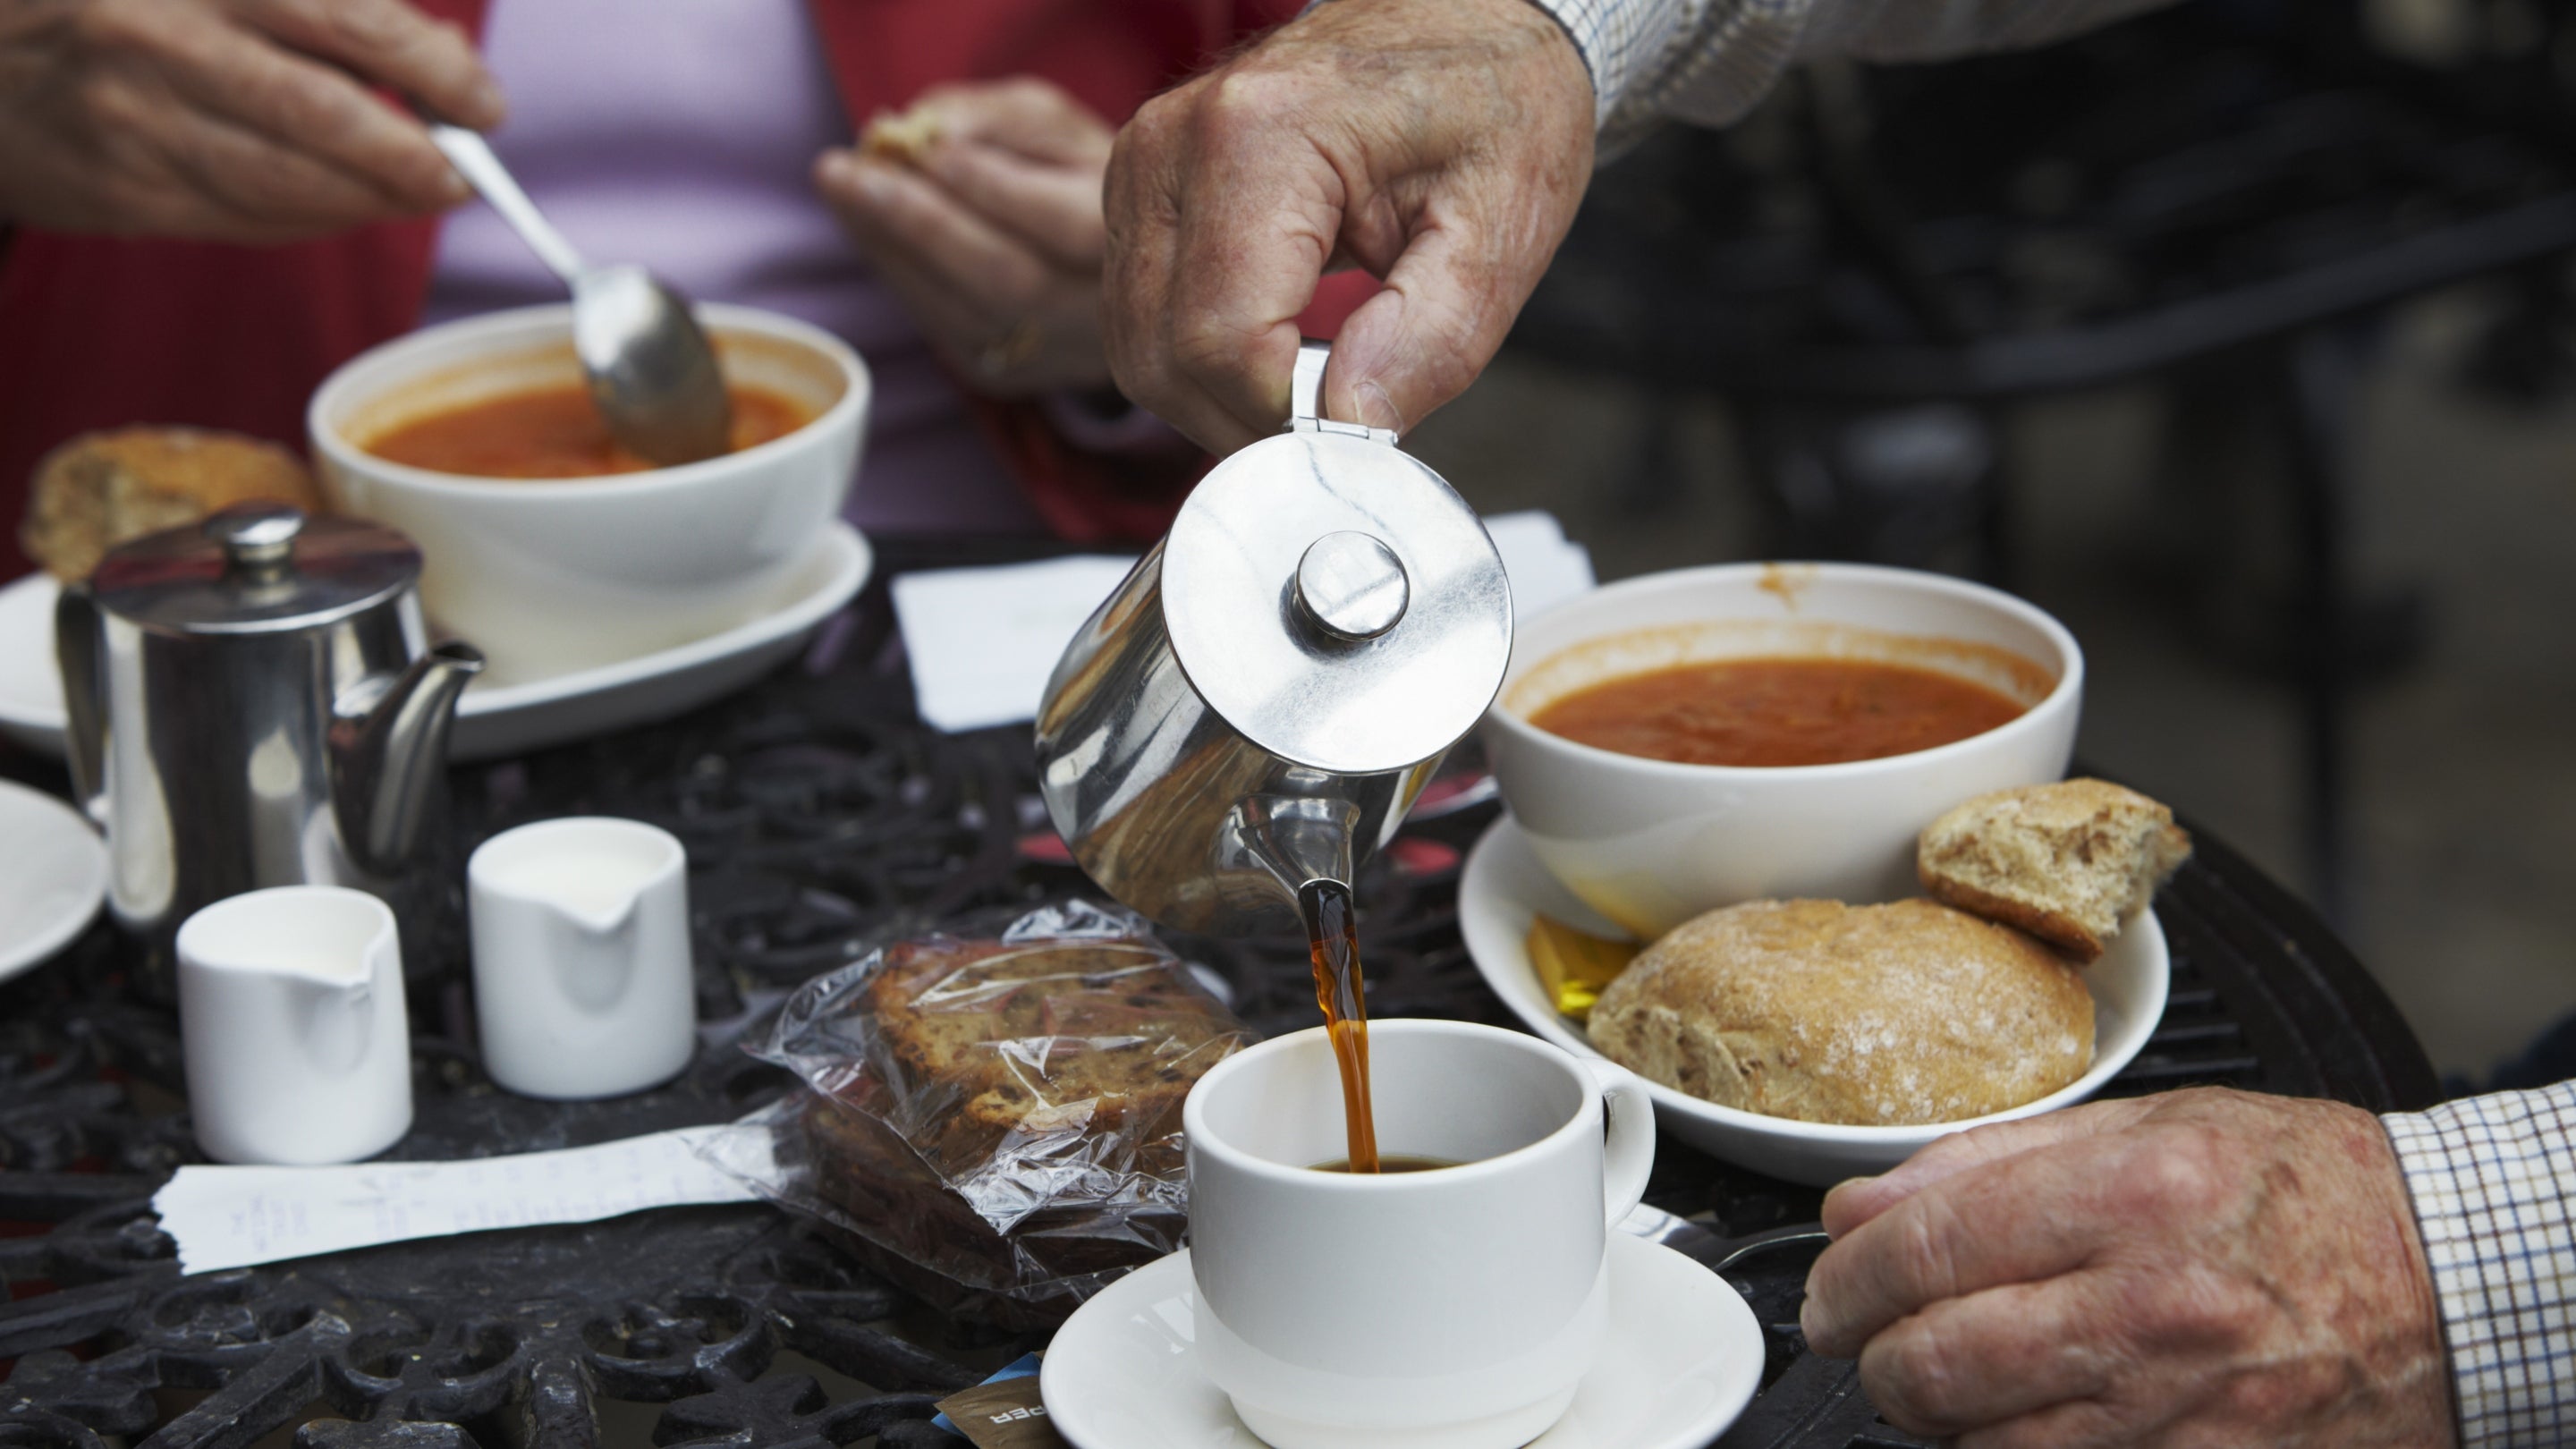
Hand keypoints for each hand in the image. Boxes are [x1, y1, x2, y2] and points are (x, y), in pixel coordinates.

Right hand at [0, 0, 500, 241]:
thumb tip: (436, 54)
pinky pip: (247, 220)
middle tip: (463, 172)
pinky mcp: (119, 191)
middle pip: (324, 115)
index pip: (348, 22)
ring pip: (290, 183)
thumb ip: (322, 1)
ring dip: (377, 199)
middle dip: (415, 155)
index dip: (433, 70)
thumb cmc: (123, 1)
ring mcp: (132, 121)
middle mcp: (157, 39)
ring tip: (425, 191)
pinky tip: (351, 206)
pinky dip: (318, 219)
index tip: (482, 102)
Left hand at [817, 78, 1116, 398]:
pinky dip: (895, 269)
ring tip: (839, 184)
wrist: (1106, 275)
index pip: (1065, 225)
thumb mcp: (1057, 128)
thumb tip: (924, 129)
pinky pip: (938, 324)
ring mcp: (1050, 353)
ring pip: (962, 310)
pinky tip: (862, 224)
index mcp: (1130, 242)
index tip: (925, 144)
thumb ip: (998, 117)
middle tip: (845, 169)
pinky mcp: (1004, 373)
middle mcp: (1099, 312)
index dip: (994, 188)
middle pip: (1006, 278)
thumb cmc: (1075, 178)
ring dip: (888, 245)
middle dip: (919, 221)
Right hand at [1102, 0, 1594, 452]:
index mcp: (1260, 136)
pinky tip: (1272, 348)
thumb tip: (1352, 423)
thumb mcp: (1504, 221)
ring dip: (1217, 399)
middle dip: (1248, 420)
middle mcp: (1174, 143)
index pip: (1221, 342)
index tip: (1356, 424)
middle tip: (1340, 418)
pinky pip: (1137, 319)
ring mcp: (1143, 164)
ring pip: (1135, 350)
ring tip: (1312, 381)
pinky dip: (1197, 362)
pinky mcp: (1140, 189)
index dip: (1285, 416)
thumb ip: (1434, 336)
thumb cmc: (1489, 97)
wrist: (1466, 21)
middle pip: (1161, 357)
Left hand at [1802, 1088, 2455, 1447]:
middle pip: (1934, 1362)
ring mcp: (2182, 1415)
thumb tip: (1859, 1205)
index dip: (1846, 1278)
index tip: (1829, 1289)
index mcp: (2134, 1196)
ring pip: (1980, 1445)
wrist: (2453, 1283)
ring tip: (1945, 1378)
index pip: (1926, 1247)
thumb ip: (1990, 1162)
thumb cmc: (2309, 1193)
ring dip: (1936, 1419)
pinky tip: (2018, 1423)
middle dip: (1871, 1358)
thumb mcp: (2153, 1126)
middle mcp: (2154, 1310)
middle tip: (1866, 1342)